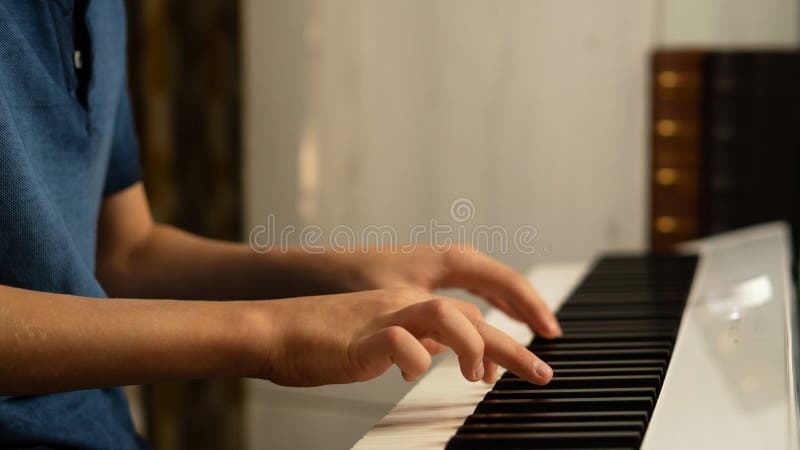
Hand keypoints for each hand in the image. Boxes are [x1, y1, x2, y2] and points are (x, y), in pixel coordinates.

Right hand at [243, 288, 553, 385]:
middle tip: (542, 374)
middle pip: (470, 316)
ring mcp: (382, 317)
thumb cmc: (323, 341)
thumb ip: (416, 342)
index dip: (499, 342)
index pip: (468, 317)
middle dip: (512, 347)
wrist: (275, 329)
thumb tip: (446, 356)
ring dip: (471, 346)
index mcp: (408, 307)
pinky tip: (414, 375)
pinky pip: (398, 341)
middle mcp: (402, 305)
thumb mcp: (381, 341)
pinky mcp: (359, 336)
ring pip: (445, 314)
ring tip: (479, 378)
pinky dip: (415, 359)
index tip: (521, 369)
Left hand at [326, 245, 561, 337]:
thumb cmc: (356, 278)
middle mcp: (454, 258)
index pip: (509, 285)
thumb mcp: (400, 303)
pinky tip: (494, 321)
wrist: (320, 268)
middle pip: (506, 285)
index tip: (551, 335)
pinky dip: (491, 306)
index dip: (534, 311)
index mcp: (454, 260)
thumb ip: (433, 328)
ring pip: (491, 288)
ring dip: (511, 311)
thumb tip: (458, 355)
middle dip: (529, 311)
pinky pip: (475, 290)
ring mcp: (443, 264)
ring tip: (531, 334)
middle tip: (551, 339)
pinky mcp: (432, 275)